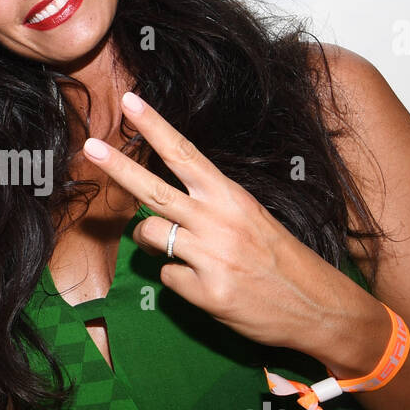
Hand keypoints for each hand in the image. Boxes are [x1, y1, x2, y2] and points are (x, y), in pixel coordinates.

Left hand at [80, 91, 385, 368]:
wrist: (319, 308)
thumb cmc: (283, 262)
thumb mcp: (253, 220)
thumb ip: (210, 210)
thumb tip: (164, 212)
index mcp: (232, 197)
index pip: (185, 154)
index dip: (155, 127)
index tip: (130, 102)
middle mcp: (218, 222)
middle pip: (153, 190)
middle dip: (117, 167)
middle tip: (89, 148)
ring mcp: (210, 257)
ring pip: (150, 237)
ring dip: (155, 243)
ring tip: (189, 253)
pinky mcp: (206, 293)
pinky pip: (168, 277)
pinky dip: (180, 281)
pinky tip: (208, 285)